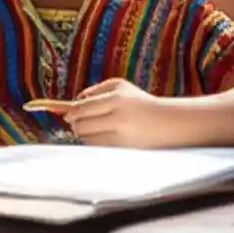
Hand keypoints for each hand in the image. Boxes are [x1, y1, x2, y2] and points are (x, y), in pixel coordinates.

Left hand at [63, 79, 181, 148]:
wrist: (167, 121)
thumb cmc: (141, 102)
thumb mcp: (121, 87)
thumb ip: (97, 89)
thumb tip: (77, 99)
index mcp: (117, 97)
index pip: (85, 106)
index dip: (72, 112)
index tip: (66, 114)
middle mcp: (118, 114)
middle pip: (83, 122)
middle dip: (75, 124)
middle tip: (74, 123)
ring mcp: (120, 131)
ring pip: (88, 135)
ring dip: (82, 133)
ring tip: (87, 129)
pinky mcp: (123, 145)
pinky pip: (97, 144)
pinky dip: (92, 140)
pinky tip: (97, 136)